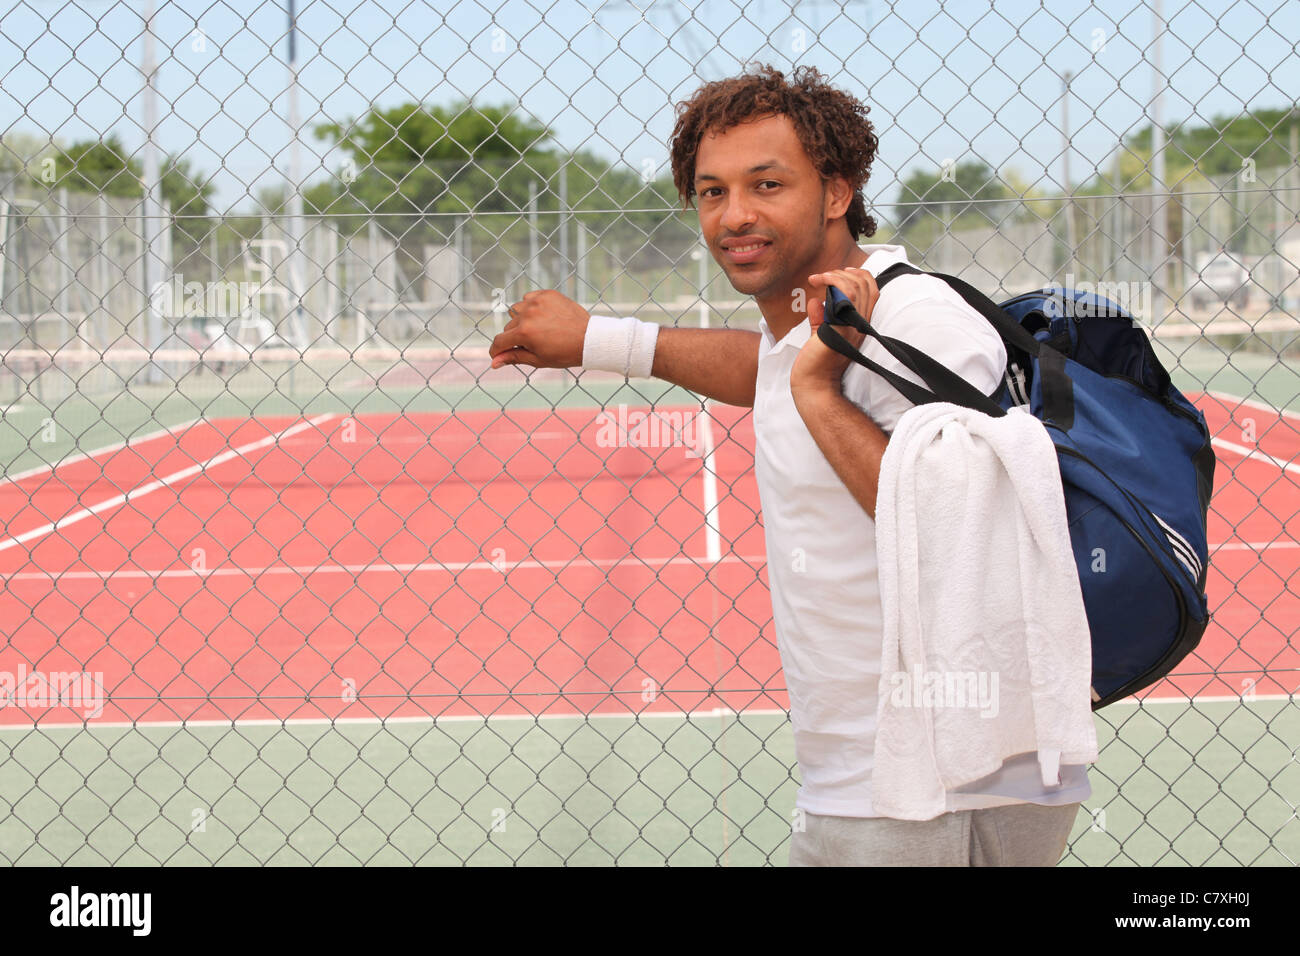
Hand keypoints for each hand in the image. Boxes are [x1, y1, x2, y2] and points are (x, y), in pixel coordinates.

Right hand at [488, 290, 589, 369]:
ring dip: (522, 320)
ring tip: (538, 328)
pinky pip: (528, 299)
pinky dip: (531, 307)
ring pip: (516, 311)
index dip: (496, 351)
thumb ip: (513, 357)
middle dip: (515, 336)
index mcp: (524, 333)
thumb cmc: (564, 353)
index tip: (497, 354)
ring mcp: (537, 302)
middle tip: (533, 343)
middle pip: (508, 327)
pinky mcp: (546, 294)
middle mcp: (528, 315)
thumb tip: (493, 363)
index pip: (499, 342)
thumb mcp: (537, 359)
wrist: (588, 338)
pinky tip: (543, 316)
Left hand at [791, 267, 878, 394]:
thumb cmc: (815, 364)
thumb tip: (815, 302)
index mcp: (860, 324)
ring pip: (855, 286)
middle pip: (865, 284)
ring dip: (835, 276)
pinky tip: (817, 283)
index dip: (859, 275)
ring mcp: (852, 326)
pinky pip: (844, 296)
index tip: (840, 272)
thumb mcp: (820, 336)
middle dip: (843, 273)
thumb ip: (820, 318)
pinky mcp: (840, 328)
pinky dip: (832, 283)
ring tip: (818, 278)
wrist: (813, 385)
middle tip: (822, 277)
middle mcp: (861, 324)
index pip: (872, 290)